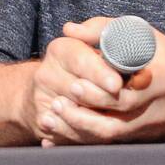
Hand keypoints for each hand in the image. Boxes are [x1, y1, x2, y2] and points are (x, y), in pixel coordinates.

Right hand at [19, 25, 127, 146]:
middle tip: (123, 102)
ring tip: (117, 118)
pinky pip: (68, 133)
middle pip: (78, 91)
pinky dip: (87, 134)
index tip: (116, 84)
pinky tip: (101, 130)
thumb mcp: (93, 39)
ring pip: (74, 115)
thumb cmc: (82, 59)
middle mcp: (46, 73)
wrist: (49, 85)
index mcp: (60, 49)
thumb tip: (80, 30)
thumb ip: (98, 30)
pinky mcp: (42, 121)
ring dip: (97, 119)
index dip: (100, 73)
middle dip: (103, 98)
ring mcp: (42, 99)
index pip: (81, 61)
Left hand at [37, 16, 164, 146]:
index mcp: (157, 82)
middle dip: (81, 116)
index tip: (72, 85)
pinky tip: (56, 140)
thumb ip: (104, 29)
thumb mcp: (141, 35)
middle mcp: (153, 111)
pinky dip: (80, 144)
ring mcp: (147, 130)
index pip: (125, 95)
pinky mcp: (141, 141)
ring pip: (109, 141)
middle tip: (55, 105)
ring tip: (51, 122)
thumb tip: (68, 29)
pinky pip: (107, 148)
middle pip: (114, 123)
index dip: (96, 94)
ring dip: (77, 133)